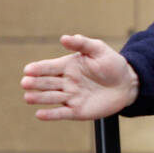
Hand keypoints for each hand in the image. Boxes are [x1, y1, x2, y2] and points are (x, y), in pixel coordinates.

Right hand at [21, 34, 139, 120]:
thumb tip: (65, 37)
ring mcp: (70, 97)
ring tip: (28, 97)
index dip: (38, 68)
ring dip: (39, 98)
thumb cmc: (112, 64)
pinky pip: (62, 113)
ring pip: (51, 97)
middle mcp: (65, 82)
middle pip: (46, 82)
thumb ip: (82, 44)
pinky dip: (51, 114)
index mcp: (67, 66)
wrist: (127, 84)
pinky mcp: (77, 111)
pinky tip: (39, 114)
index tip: (28, 70)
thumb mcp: (99, 49)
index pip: (48, 67)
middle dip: (35, 83)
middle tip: (26, 83)